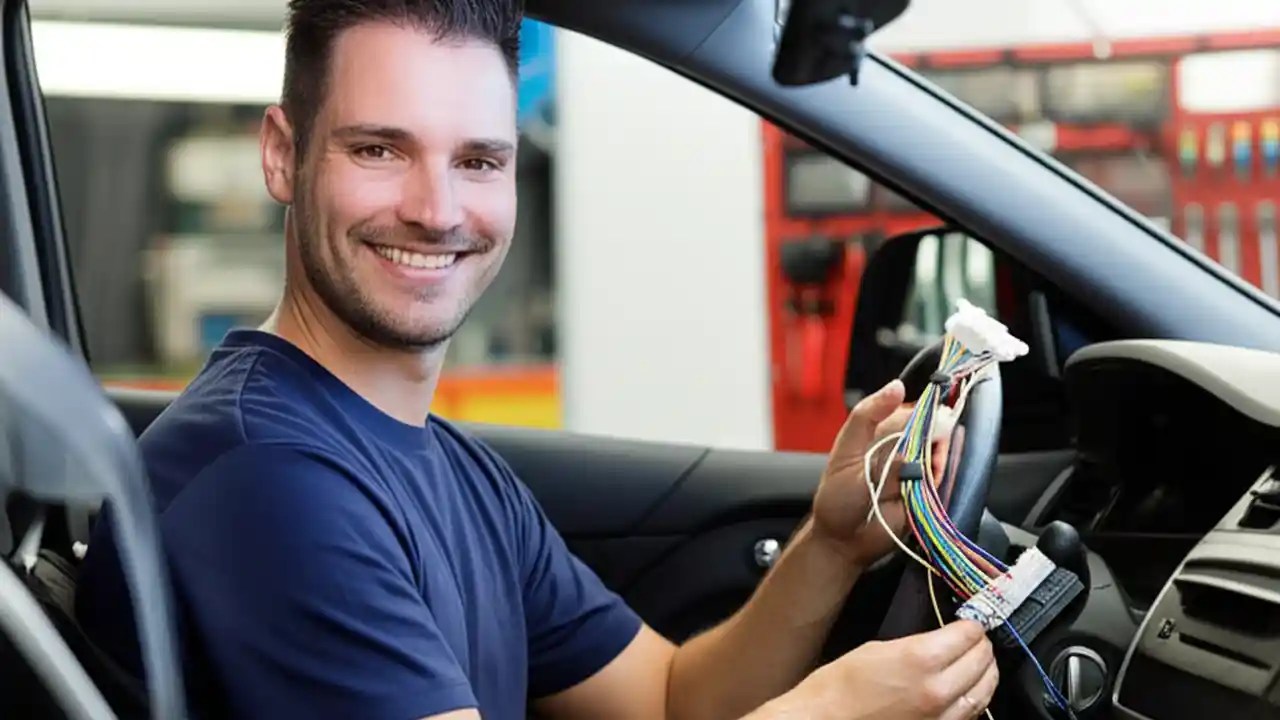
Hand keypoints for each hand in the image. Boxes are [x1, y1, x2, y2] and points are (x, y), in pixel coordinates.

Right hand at [753, 621, 997, 719]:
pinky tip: (970, 690)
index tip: (971, 621)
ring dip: (986, 672)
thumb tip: (944, 641)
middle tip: (977, 637)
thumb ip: (919, 644)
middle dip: (981, 645)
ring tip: (982, 662)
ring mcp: (941, 717)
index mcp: (921, 659)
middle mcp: (938, 690)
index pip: (968, 635)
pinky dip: (976, 698)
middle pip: (981, 661)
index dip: (972, 624)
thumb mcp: (879, 648)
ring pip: (984, 691)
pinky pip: (971, 714)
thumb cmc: (840, 684)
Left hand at [811, 380, 955, 566]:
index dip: (928, 409)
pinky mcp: (931, 493)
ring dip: (938, 460)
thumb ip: (868, 418)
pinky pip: (948, 479)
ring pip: (945, 453)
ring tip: (919, 475)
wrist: (844, 541)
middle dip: (935, 437)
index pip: (916, 409)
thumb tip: (897, 386)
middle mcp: (907, 446)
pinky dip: (942, 480)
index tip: (936, 414)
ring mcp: (921, 470)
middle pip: (937, 429)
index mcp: (886, 430)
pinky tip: (929, 485)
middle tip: (920, 453)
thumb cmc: (838, 496)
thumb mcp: (846, 451)